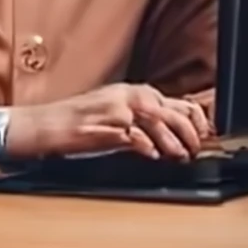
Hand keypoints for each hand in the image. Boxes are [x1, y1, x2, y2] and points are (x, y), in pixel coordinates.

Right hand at [5, 84, 211, 160]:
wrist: (43, 125)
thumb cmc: (76, 123)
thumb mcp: (114, 115)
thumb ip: (142, 121)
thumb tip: (173, 135)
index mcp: (131, 92)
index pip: (174, 100)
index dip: (194, 119)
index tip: (204, 134)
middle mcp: (125, 96)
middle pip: (169, 110)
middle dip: (188, 132)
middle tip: (195, 149)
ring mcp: (114, 110)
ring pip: (155, 121)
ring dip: (172, 141)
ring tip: (180, 155)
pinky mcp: (103, 127)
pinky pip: (132, 135)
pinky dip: (146, 145)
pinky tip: (152, 155)